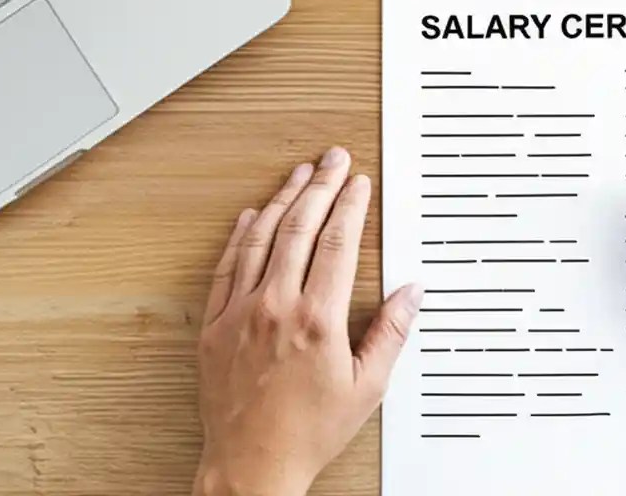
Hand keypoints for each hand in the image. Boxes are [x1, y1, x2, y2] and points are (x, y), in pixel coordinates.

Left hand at [193, 147, 422, 495]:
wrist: (251, 465)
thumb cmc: (308, 432)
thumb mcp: (367, 387)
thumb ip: (390, 332)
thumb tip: (410, 293)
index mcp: (317, 319)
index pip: (337, 243)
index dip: (349, 205)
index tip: (357, 184)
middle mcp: (275, 308)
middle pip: (300, 228)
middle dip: (319, 186)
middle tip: (331, 159)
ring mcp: (240, 314)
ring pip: (261, 239)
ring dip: (281, 200)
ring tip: (297, 174)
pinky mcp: (215, 327)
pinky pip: (226, 268)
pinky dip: (240, 236)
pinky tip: (251, 216)